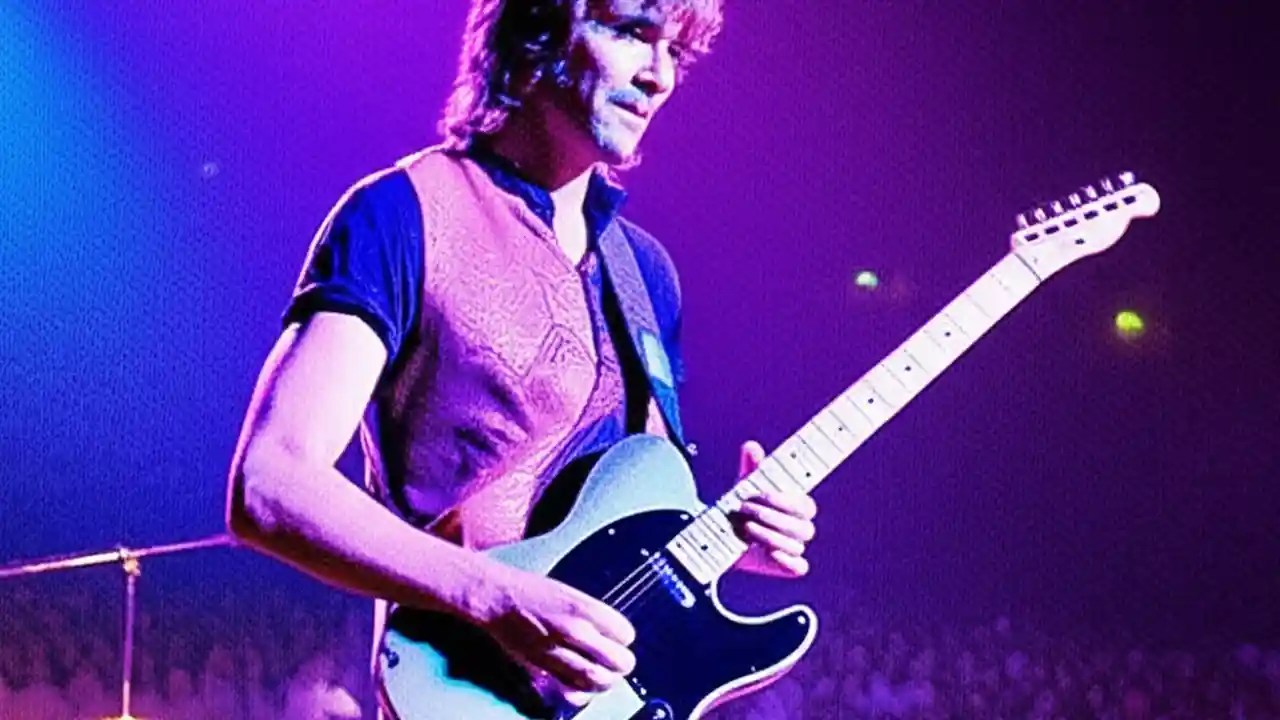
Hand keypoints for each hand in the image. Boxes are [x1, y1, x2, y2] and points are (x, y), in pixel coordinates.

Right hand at [470, 562, 636, 706]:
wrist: (498, 599)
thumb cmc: (532, 591)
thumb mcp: (570, 593)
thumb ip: (594, 615)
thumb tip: (614, 634)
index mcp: (583, 608)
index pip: (625, 634)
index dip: (623, 636)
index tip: (618, 637)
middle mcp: (574, 632)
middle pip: (619, 662)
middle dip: (622, 663)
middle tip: (619, 661)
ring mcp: (559, 654)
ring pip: (599, 680)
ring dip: (606, 680)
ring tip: (604, 674)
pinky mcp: (542, 670)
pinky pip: (572, 693)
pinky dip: (582, 693)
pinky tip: (581, 685)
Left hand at [731, 440, 817, 577]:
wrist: (723, 535)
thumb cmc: (741, 507)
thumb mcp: (744, 485)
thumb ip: (750, 466)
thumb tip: (751, 447)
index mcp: (797, 507)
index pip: (806, 506)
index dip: (787, 502)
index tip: (763, 495)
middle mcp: (800, 528)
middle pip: (803, 527)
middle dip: (773, 518)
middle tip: (746, 510)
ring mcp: (794, 548)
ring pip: (796, 545)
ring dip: (770, 536)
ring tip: (746, 528)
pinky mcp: (786, 567)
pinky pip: (798, 567)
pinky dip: (786, 561)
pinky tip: (768, 552)